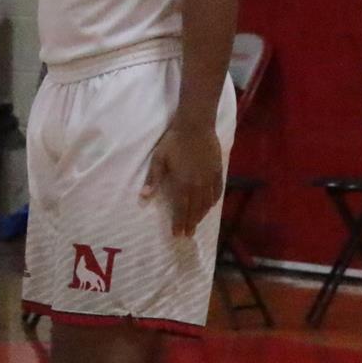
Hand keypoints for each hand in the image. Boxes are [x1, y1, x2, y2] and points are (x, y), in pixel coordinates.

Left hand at [142, 116, 224, 237]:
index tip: (177, 234)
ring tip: (196, 224)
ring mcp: (210, 179)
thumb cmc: (173, 142)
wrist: (196, 127)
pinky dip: (213, 202)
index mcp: (182, 183)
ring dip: (201, 215)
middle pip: (194, 209)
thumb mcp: (159, 159)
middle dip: (190, 223)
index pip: (180, 208)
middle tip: (187, 235)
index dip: (179, 222)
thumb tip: (143, 197)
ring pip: (206, 203)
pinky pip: (217, 192)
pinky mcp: (218, 172)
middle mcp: (198, 185)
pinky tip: (210, 207)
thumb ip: (153, 179)